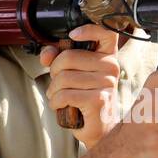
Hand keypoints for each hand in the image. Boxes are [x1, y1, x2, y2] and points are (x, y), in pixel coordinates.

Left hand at [40, 23, 121, 148]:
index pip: (106, 32)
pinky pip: (65, 94)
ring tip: (58, 97)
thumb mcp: (72, 74)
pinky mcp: (98, 99)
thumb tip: (46, 55)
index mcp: (107, 56)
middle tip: (58, 84)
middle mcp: (111, 67)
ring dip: (53, 90)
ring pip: (64, 77)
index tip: (72, 36)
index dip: (88, 29)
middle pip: (69, 57)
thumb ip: (58, 59)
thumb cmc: (86, 99)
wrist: (99, 129)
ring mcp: (106, 83)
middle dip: (54, 72)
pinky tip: (60, 106)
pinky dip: (56, 102)